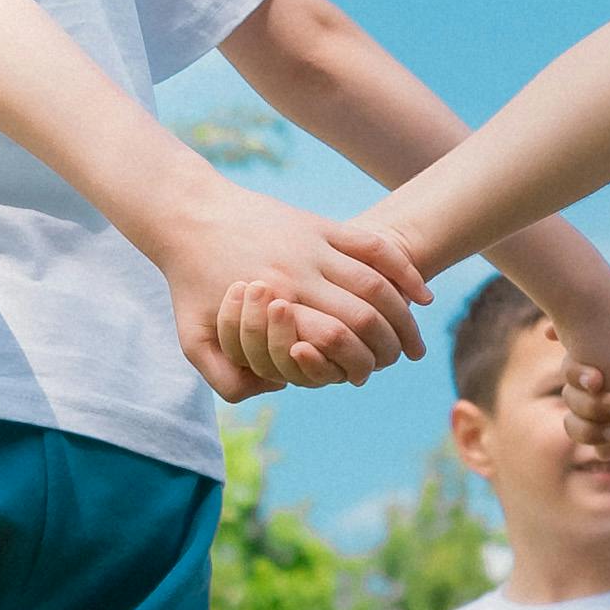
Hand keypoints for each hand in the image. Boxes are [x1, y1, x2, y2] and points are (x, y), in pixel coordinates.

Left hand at [150, 181, 428, 399]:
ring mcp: (314, 245)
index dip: (357, 365)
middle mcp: (301, 274)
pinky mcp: (321, 225)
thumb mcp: (194, 340)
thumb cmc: (192, 284)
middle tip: (402, 361)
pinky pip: (373, 246)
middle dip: (390, 344)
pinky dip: (404, 270)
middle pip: (366, 315)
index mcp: (275, 305)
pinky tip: (421, 295)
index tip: (363, 376)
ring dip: (403, 316)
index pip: (335, 342)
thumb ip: (226, 379)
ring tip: (414, 341)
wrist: (188, 216)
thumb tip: (275, 392)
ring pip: (377, 282)